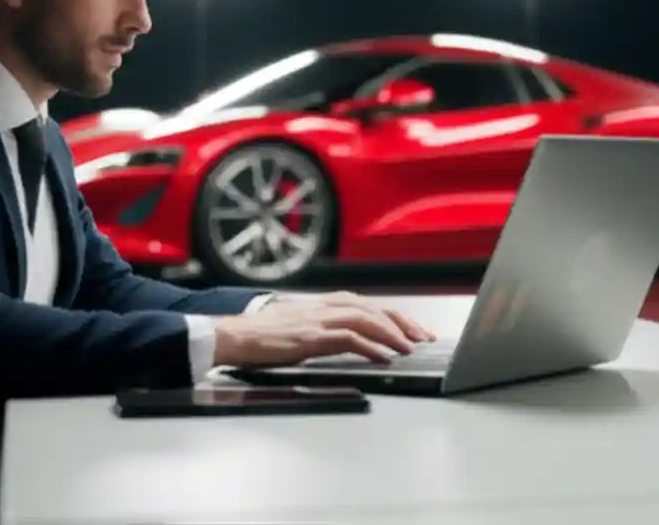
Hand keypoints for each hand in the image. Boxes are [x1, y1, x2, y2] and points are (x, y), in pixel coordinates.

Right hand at [212, 291, 436, 367]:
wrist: (235, 335)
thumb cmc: (263, 334)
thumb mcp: (300, 324)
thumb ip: (325, 327)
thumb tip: (350, 339)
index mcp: (324, 302)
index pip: (369, 305)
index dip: (395, 317)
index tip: (413, 331)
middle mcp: (325, 306)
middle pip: (374, 309)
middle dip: (403, 323)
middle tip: (423, 339)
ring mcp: (318, 320)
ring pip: (366, 319)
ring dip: (391, 334)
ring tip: (409, 348)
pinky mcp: (311, 337)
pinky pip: (348, 338)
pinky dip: (369, 346)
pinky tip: (382, 356)